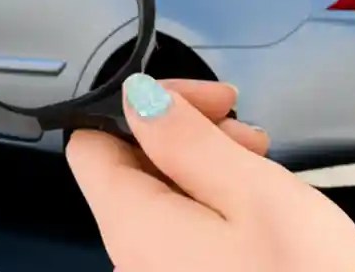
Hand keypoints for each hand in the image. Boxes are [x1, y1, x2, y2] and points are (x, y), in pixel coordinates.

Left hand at [67, 75, 354, 271]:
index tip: (208, 101)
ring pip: (160, 200)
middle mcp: (132, 258)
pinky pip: (183, 234)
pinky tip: (261, 210)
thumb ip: (188, 140)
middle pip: (128, 168)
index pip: (90, 144)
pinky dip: (216, 208)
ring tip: (265, 171)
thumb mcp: (257, 194)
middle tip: (251, 138)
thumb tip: (135, 97)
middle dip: (185, 135)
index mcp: (133, 226)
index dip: (142, 106)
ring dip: (207, 169)